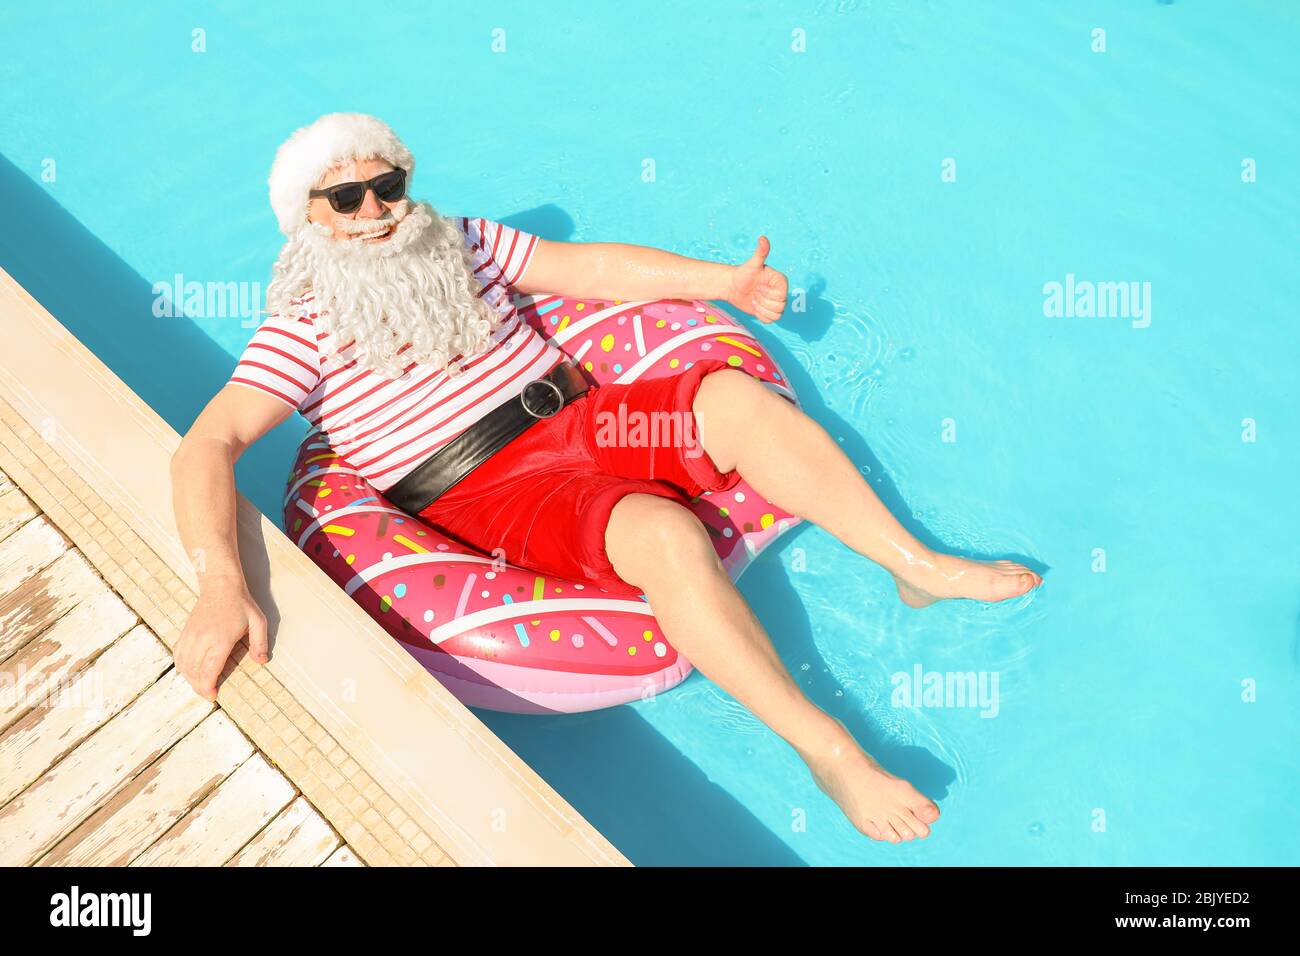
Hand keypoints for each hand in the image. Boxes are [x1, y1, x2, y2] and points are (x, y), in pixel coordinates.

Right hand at [174, 574, 268, 700]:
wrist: (220, 585)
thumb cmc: (241, 604)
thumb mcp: (258, 621)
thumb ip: (260, 642)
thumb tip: (262, 661)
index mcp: (220, 638)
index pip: (209, 669)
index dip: (208, 686)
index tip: (212, 696)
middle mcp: (202, 638)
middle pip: (195, 671)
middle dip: (200, 687)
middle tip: (208, 694)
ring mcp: (191, 635)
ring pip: (184, 665)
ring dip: (190, 679)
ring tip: (200, 685)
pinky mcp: (185, 632)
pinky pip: (178, 654)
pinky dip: (182, 667)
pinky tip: (189, 672)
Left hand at [725, 236, 787, 323]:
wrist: (733, 286)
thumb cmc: (743, 274)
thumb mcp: (752, 264)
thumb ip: (760, 252)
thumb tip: (763, 238)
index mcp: (781, 281)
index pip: (782, 296)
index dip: (767, 293)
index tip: (758, 286)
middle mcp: (781, 292)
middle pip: (780, 307)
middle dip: (763, 301)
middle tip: (754, 292)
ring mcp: (776, 303)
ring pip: (776, 315)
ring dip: (761, 309)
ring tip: (754, 298)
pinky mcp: (769, 312)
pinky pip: (770, 321)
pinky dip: (760, 315)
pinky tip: (754, 305)